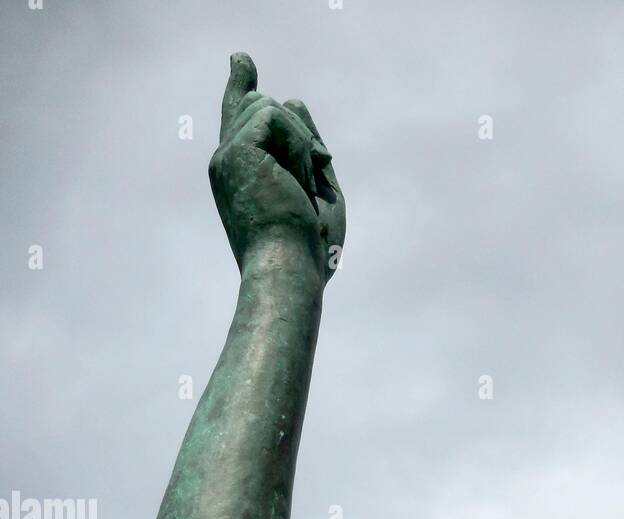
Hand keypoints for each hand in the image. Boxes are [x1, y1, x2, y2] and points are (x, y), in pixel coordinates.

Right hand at [208, 53, 345, 285]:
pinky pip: (275, 115)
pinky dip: (298, 146)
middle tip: (310, 187)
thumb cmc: (307, 248)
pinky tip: (298, 181)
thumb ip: (304, 145)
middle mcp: (226, 163)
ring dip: (302, 146)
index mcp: (241, 175)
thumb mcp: (315, 187)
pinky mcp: (236, 149)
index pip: (237, 120)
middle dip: (301, 137)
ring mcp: (227, 155)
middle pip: (261, 105)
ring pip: (271, 107)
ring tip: (303, 191)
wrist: (291, 271)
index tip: (240, 60)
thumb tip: (292, 99)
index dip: (239, 86)